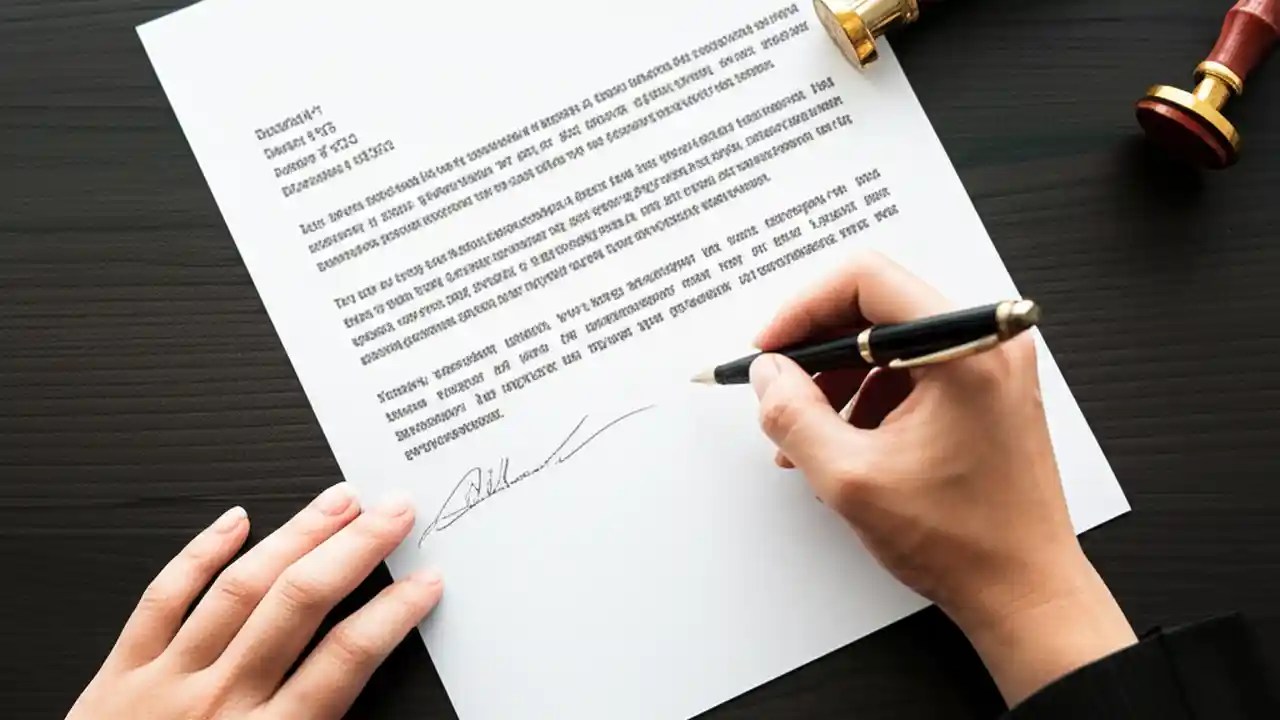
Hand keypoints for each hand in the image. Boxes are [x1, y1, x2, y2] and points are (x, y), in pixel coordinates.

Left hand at [68, 483, 441, 719]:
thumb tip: (366, 696)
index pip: (346, 658)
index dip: (393, 612)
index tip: (425, 582)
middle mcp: (221, 701)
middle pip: (300, 603)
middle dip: (356, 548)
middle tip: (394, 512)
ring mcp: (168, 680)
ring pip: (242, 587)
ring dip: (297, 535)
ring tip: (338, 501)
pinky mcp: (122, 671)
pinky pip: (163, 596)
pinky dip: (200, 552)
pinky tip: (235, 520)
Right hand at [750, 251, 1134, 705]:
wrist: (1025, 591)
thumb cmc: (965, 543)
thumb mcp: (851, 479)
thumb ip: (794, 417)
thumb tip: (767, 374)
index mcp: (965, 349)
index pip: (866, 280)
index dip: (802, 309)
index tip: (771, 348)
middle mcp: (986, 343)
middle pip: (876, 307)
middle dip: (816, 350)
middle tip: (779, 388)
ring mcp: (990, 366)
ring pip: (888, 341)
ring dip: (837, 380)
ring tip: (808, 436)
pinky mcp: (985, 392)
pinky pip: (910, 370)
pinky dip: (868, 398)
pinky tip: (844, 445)